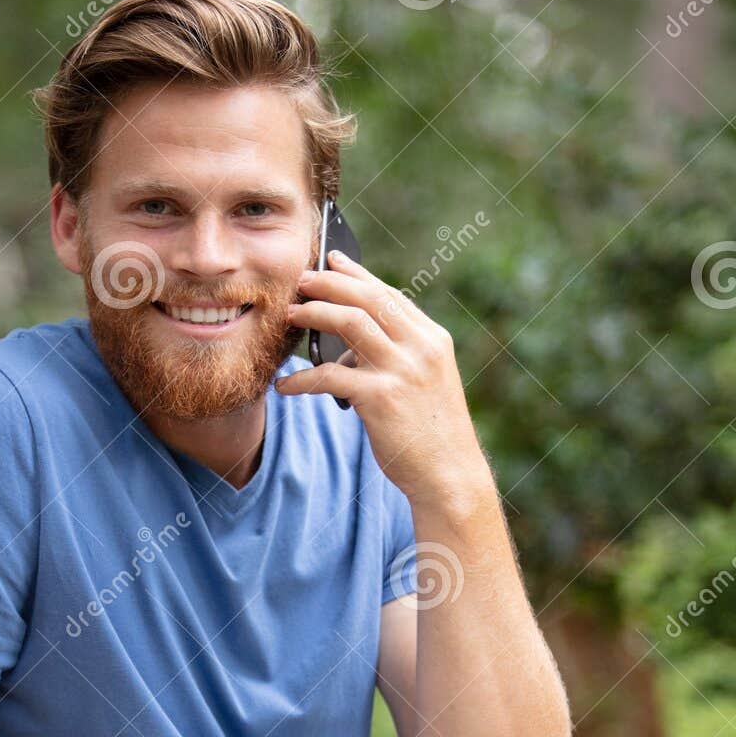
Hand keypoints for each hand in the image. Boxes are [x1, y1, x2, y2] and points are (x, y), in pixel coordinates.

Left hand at [276, 249, 490, 509]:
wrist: (449, 476)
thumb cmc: (431, 435)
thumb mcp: (424, 385)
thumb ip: (395, 359)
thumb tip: (347, 351)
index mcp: (432, 340)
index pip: (390, 295)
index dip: (357, 275)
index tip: (332, 261)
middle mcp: (420, 348)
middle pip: (367, 298)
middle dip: (329, 283)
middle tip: (300, 280)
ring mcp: (401, 370)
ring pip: (349, 322)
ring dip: (314, 313)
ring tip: (289, 316)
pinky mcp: (380, 398)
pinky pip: (329, 376)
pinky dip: (302, 379)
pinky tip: (285, 386)